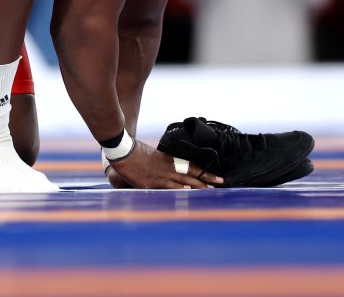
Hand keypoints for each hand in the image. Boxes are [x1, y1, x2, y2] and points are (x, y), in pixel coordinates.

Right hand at [108, 141, 222, 189]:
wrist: (123, 150)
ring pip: (182, 182)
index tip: (218, 178)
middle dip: (206, 180)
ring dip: (196, 187)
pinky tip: (186, 193)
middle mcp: (168, 168)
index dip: (205, 173)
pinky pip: (166, 187)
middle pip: (191, 175)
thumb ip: (163, 163)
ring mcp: (160, 176)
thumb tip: (172, 171)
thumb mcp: (153, 156)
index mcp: (169, 161)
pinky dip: (177, 190)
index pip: (192, 167)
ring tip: (209, 192)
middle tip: (221, 184)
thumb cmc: (135, 152)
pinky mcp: (151, 183)